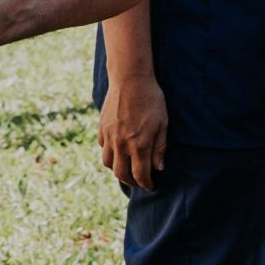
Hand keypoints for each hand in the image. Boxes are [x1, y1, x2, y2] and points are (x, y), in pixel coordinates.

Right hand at [98, 70, 168, 189]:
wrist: (130, 79)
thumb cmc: (151, 99)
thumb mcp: (162, 124)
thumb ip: (159, 147)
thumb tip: (158, 168)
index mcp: (139, 144)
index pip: (140, 174)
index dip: (146, 184)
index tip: (151, 186)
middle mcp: (121, 144)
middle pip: (121, 174)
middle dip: (131, 182)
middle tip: (140, 181)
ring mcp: (109, 136)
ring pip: (108, 163)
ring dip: (117, 169)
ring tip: (127, 167)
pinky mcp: (102, 127)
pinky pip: (102, 147)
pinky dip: (110, 153)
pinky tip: (118, 149)